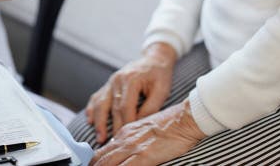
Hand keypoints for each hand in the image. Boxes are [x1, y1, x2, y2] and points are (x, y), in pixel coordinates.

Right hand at [85, 42, 177, 143]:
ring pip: (100, 104)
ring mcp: (111, 81)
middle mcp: (117, 80)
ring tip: (100, 137)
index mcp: (130, 79)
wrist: (155, 59)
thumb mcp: (162, 90)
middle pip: (112, 108)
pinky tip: (90, 121)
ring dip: (99, 122)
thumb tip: (140, 124)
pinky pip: (97, 98)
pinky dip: (92, 110)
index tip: (127, 137)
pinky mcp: (108, 84)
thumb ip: (151, 107)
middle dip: (112, 127)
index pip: (125, 106)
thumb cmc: (160, 74)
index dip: (125, 123)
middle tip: (113, 144)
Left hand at [91, 100, 206, 165]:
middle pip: (100, 159)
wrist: (184, 118)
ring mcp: (133, 148)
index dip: (95, 163)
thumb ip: (132, 138)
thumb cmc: (170, 124)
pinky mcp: (143, 157)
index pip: (102, 151)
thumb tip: (123, 150)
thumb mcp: (144, 128)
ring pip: (107, 164)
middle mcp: (124, 139)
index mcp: (125, 132)